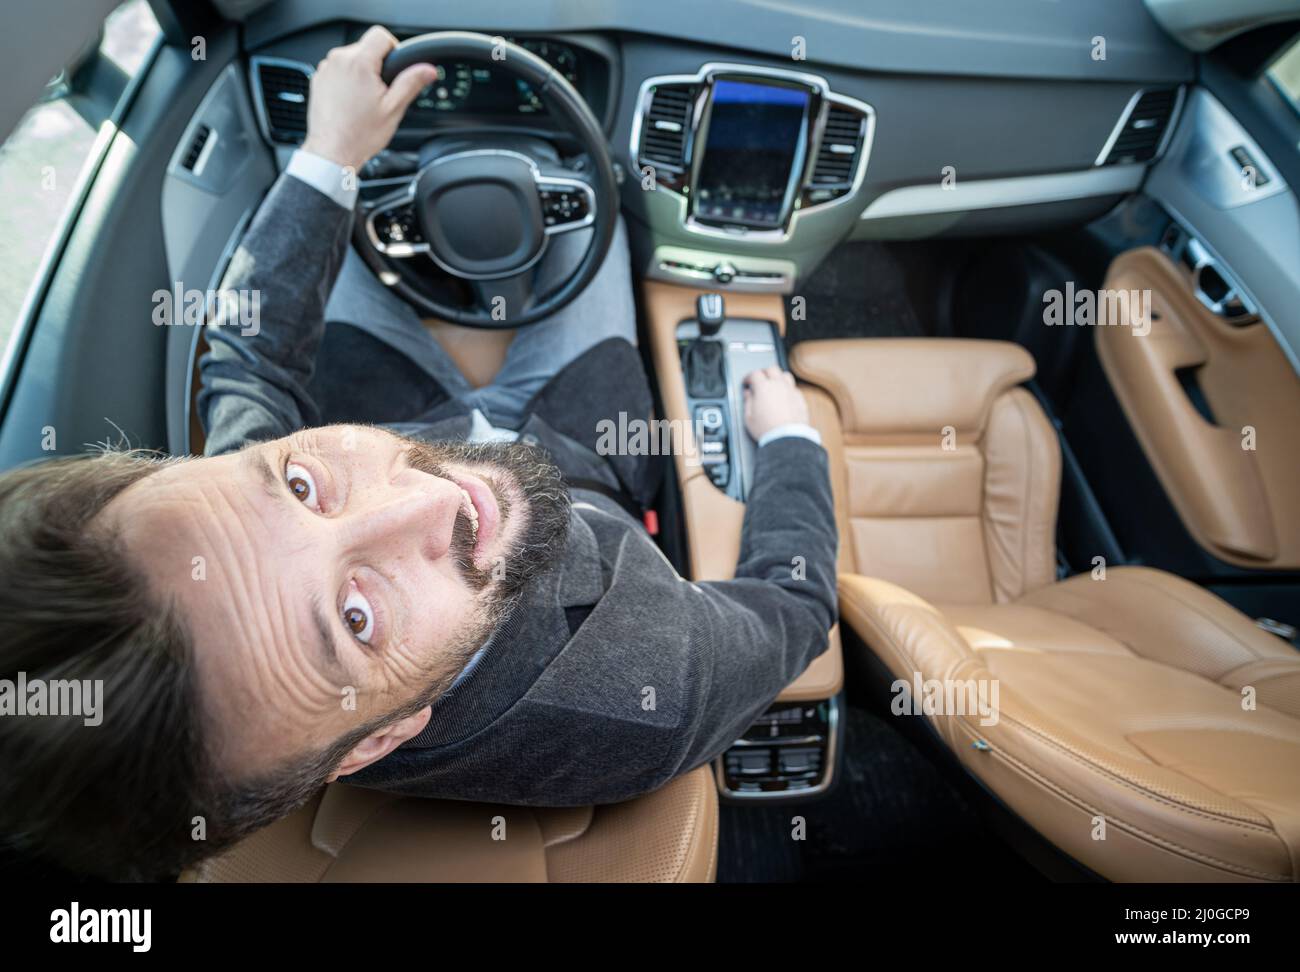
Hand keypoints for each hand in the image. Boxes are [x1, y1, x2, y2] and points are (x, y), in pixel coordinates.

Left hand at [300, 26, 437, 171]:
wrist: (332, 152)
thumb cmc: (360, 135)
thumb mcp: (393, 109)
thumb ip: (411, 83)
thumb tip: (428, 69)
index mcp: (359, 63)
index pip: (380, 35)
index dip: (393, 48)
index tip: (394, 68)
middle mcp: (339, 60)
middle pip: (366, 47)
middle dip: (377, 65)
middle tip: (381, 93)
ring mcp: (325, 69)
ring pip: (351, 59)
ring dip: (361, 73)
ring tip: (364, 101)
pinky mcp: (318, 79)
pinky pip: (338, 70)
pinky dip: (347, 81)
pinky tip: (351, 103)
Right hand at [743, 366, 808, 441]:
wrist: (787, 438)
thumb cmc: (767, 429)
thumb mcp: (749, 417)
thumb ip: (748, 401)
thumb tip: (748, 394)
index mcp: (764, 387)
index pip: (755, 374)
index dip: (749, 377)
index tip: (747, 382)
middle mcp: (779, 385)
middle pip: (771, 369)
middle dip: (764, 372)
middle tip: (759, 380)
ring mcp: (791, 391)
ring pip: (785, 375)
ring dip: (778, 377)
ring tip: (773, 384)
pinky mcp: (800, 398)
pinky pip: (794, 387)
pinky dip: (787, 388)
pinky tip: (784, 395)